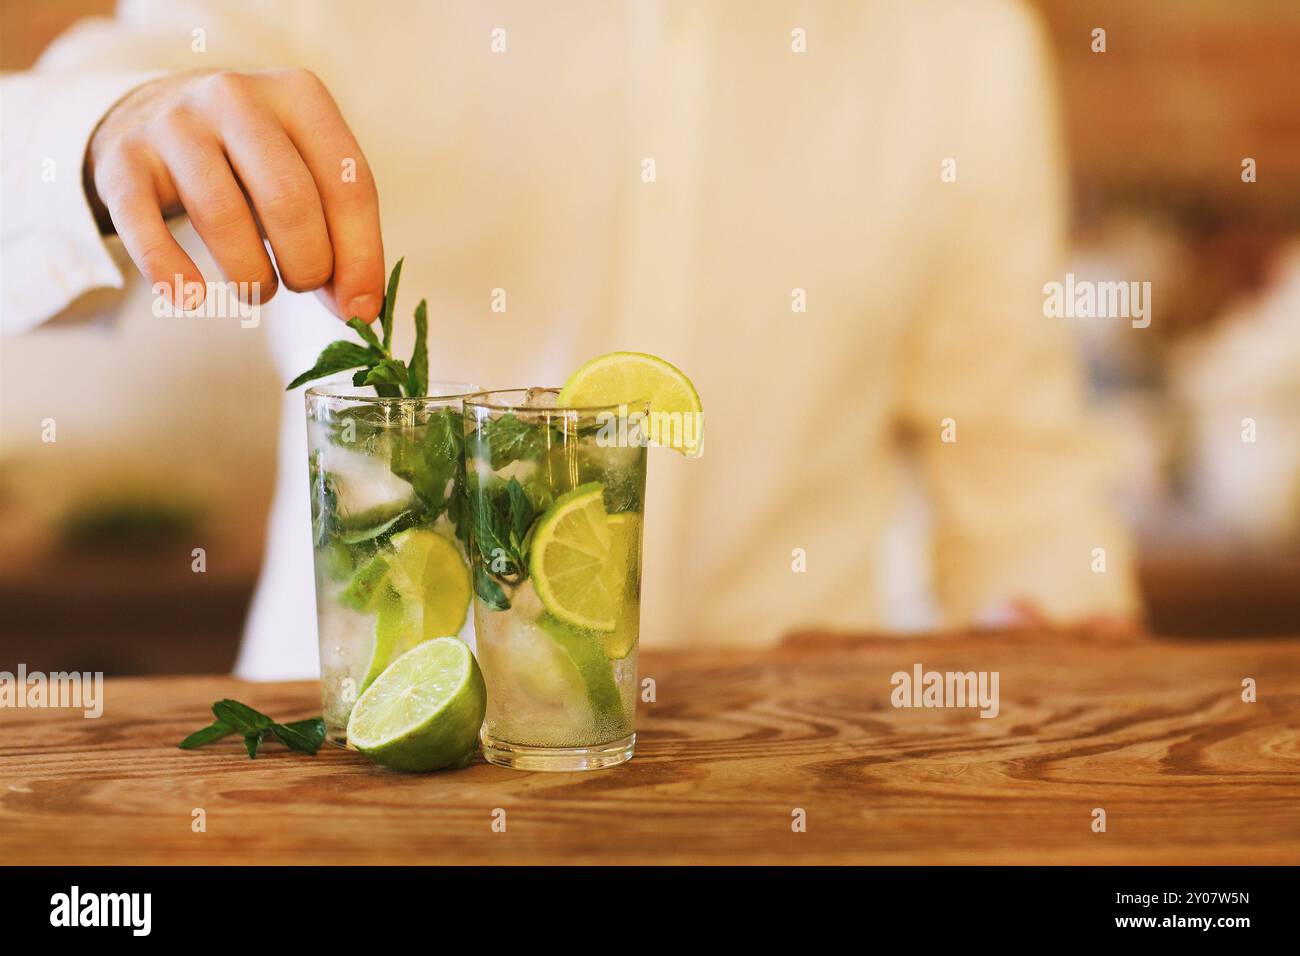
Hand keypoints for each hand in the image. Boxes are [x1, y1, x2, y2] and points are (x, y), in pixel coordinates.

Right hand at [85, 69, 383, 319]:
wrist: (157, 114)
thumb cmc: (253, 162)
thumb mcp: (307, 179)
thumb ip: (340, 238)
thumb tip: (360, 310)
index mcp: (299, 96)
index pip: (349, 184)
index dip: (360, 258)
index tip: (360, 310)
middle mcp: (235, 97)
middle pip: (289, 200)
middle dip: (307, 265)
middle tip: (302, 285)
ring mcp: (173, 124)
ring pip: (223, 217)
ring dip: (251, 277)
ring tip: (258, 290)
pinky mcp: (122, 160)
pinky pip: (145, 228)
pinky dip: (172, 273)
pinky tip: (190, 297)